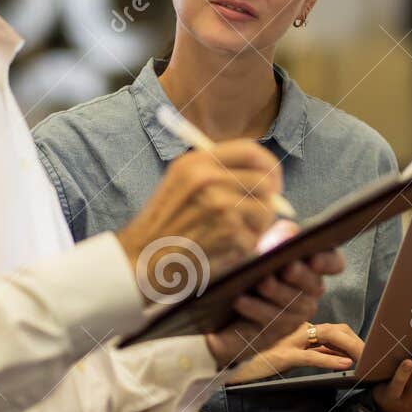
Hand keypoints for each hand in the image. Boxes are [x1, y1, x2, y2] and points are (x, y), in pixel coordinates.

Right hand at [116, 141, 281, 298]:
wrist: (138, 261)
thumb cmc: (161, 228)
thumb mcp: (179, 186)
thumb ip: (216, 174)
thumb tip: (264, 177)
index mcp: (196, 162)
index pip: (251, 150)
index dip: (268, 166)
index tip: (272, 181)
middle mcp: (208, 177)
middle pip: (266, 180)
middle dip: (269, 202)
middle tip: (260, 217)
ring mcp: (219, 203)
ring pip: (266, 211)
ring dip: (257, 229)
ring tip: (234, 238)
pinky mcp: (227, 231)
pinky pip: (255, 239)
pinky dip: (243, 251)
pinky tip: (222, 252)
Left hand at [204, 250, 345, 367]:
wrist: (222, 306)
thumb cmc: (248, 268)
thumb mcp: (263, 246)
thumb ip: (279, 236)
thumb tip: (283, 240)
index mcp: (311, 266)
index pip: (333, 263)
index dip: (328, 261)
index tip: (314, 257)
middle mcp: (310, 291)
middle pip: (314, 284)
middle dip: (300, 275)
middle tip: (287, 267)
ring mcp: (296, 314)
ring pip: (293, 304)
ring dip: (276, 291)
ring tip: (261, 281)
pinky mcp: (276, 331)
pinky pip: (270, 320)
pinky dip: (255, 308)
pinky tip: (240, 299)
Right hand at [227, 322, 363, 384]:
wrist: (221, 359)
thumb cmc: (252, 356)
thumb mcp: (286, 352)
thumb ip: (310, 351)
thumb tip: (336, 357)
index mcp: (296, 325)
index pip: (333, 329)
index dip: (352, 340)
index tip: (365, 353)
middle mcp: (294, 327)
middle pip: (335, 330)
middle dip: (356, 343)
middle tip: (371, 358)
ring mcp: (287, 339)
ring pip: (327, 338)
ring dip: (350, 349)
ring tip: (365, 360)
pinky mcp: (281, 354)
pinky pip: (311, 356)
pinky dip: (331, 361)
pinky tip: (346, 366)